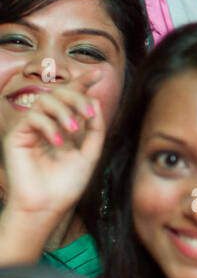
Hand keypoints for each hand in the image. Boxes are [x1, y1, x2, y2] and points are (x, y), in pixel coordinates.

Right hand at [2, 79, 103, 220]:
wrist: (49, 205)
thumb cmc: (67, 183)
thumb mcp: (90, 153)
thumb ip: (94, 128)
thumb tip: (95, 100)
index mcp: (64, 126)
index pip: (71, 98)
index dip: (82, 83)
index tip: (98, 72)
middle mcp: (47, 124)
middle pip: (58, 93)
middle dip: (76, 96)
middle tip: (89, 111)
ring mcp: (30, 129)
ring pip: (45, 101)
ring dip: (64, 110)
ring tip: (74, 129)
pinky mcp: (16, 136)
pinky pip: (32, 117)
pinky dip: (49, 126)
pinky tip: (59, 142)